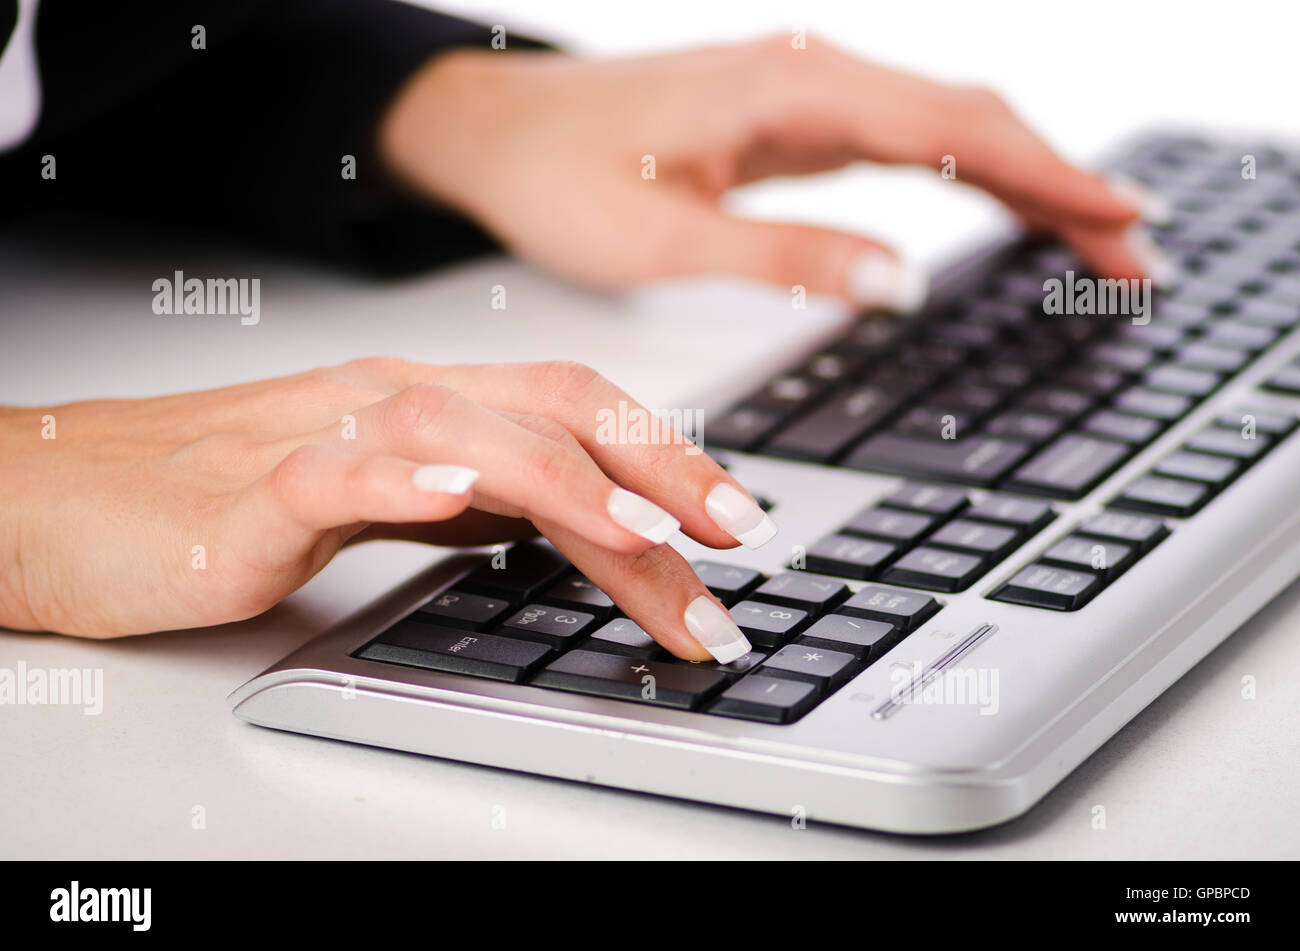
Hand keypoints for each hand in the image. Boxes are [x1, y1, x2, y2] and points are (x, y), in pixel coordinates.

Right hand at [0, 359, 772, 661]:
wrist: (63, 501)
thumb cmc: (214, 499)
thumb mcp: (374, 499)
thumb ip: (459, 499)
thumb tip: (551, 522)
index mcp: (429, 406)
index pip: (576, 413)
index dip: (665, 457)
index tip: (732, 522)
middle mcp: (391, 404)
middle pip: (554, 418)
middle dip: (659, 481)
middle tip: (733, 550)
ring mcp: (322, 437)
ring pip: (467, 436)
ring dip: (568, 487)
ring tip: (644, 540)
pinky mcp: (247, 492)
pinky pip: (334, 472)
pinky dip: (402, 481)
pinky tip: (459, 503)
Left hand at [379, 35, 1165, 307]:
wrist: (505, 131)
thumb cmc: (563, 176)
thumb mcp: (661, 235)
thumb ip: (784, 257)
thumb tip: (900, 282)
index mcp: (791, 90)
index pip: (954, 129)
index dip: (1048, 176)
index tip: (1120, 220)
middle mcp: (813, 74)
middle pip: (975, 118)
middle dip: (1062, 182)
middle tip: (1136, 254)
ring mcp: (809, 93)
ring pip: (950, 126)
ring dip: (1028, 178)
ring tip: (1098, 241)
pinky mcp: (795, 120)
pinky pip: (908, 140)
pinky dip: (971, 175)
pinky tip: (1005, 207)